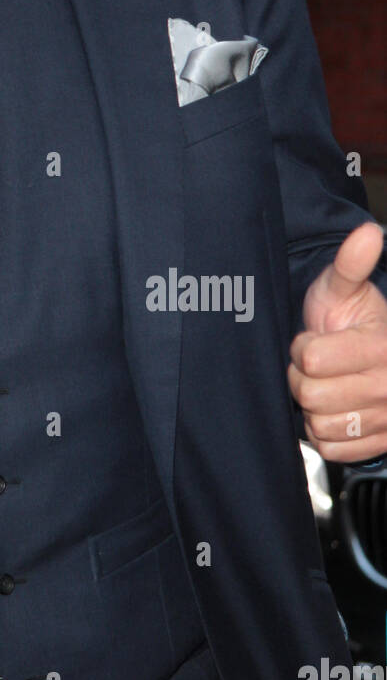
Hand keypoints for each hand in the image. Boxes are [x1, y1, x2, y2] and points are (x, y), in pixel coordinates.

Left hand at [288, 222, 386, 461]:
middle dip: (302, 378)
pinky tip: (332, 409)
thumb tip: (367, 232)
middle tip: (315, 365)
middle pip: (311, 395)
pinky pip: (331, 448)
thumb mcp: (343, 288)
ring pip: (320, 425)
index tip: (313, 339)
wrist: (371, 353)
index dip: (302, 348)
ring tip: (325, 386)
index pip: (311, 360)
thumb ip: (350, 264)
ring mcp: (386, 420)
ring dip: (313, 407)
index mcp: (383, 347)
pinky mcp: (378, 444)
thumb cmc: (350, 318)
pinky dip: (323, 433)